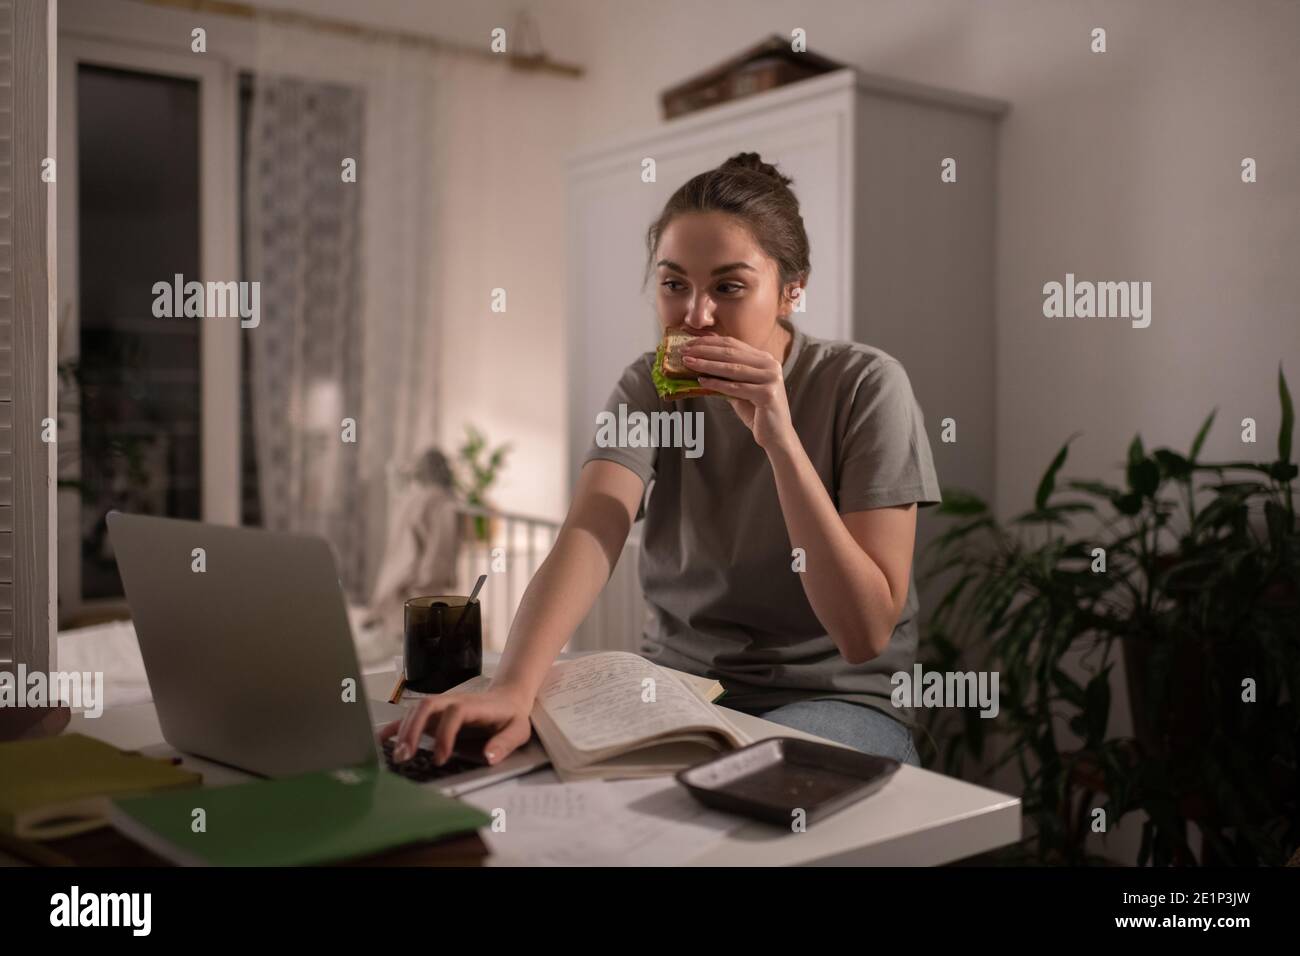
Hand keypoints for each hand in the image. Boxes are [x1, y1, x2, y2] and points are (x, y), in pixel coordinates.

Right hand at [377, 685, 533, 766]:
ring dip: (404, 730)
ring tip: (397, 756)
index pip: (455, 713)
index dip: (445, 734)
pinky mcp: (436, 714)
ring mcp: (443, 706)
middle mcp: (454, 701)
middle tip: (407, 755)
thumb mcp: (518, 730)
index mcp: (475, 705)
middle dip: (414, 729)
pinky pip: (412, 716)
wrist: (508, 699)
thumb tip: (489, 757)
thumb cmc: (511, 716)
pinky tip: (383, 740)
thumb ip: (504, 743)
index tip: (440, 758)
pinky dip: (396, 727)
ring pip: (417, 710)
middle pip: (428, 706)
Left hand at [682, 335, 795, 450]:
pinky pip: (736, 388)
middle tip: (684, 351)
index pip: (733, 344)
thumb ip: (726, 376)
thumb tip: (698, 364)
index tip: (689, 343)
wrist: (776, 435)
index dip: (710, 342)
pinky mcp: (767, 394)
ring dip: (707, 365)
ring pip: (732, 369)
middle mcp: (770, 365)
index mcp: (764, 359)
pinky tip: (701, 381)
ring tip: (688, 363)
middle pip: (731, 353)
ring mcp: (771, 379)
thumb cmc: (756, 411)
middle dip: (705, 351)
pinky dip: (717, 384)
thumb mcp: (739, 389)